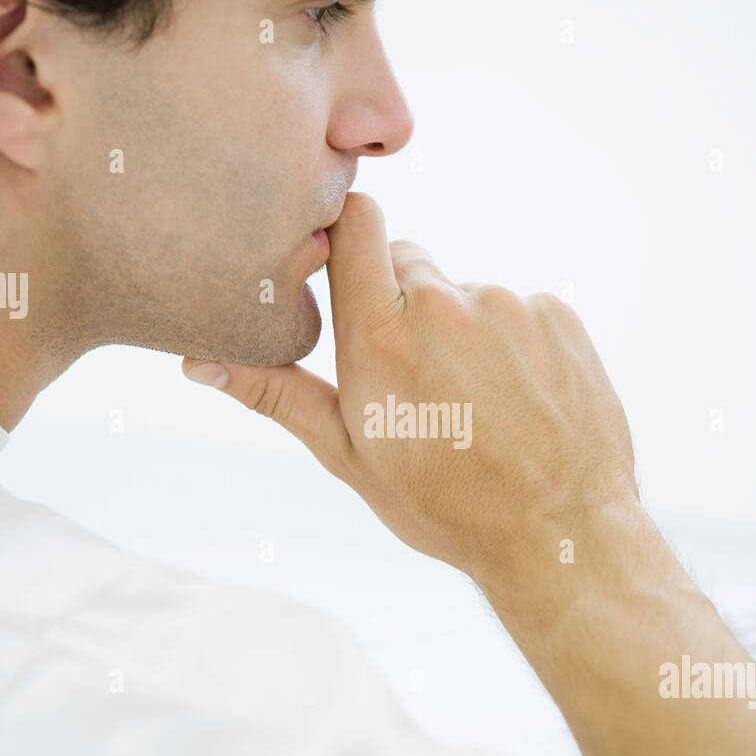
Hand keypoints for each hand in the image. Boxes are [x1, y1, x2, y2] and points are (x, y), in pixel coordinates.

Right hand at [182, 192, 638, 583]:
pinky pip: (519, 310)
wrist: (558, 532)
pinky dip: (513, 343)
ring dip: (461, 331)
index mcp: (379, 335)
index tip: (344, 266)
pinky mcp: (557, 315)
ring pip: (466, 294)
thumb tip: (197, 361)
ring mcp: (507, 305)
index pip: (355, 224)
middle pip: (407, 262)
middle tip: (415, 378)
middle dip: (401, 305)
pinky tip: (517, 400)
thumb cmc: (444, 504)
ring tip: (475, 404)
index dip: (346, 234)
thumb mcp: (348, 454)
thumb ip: (277, 393)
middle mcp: (444, 304)